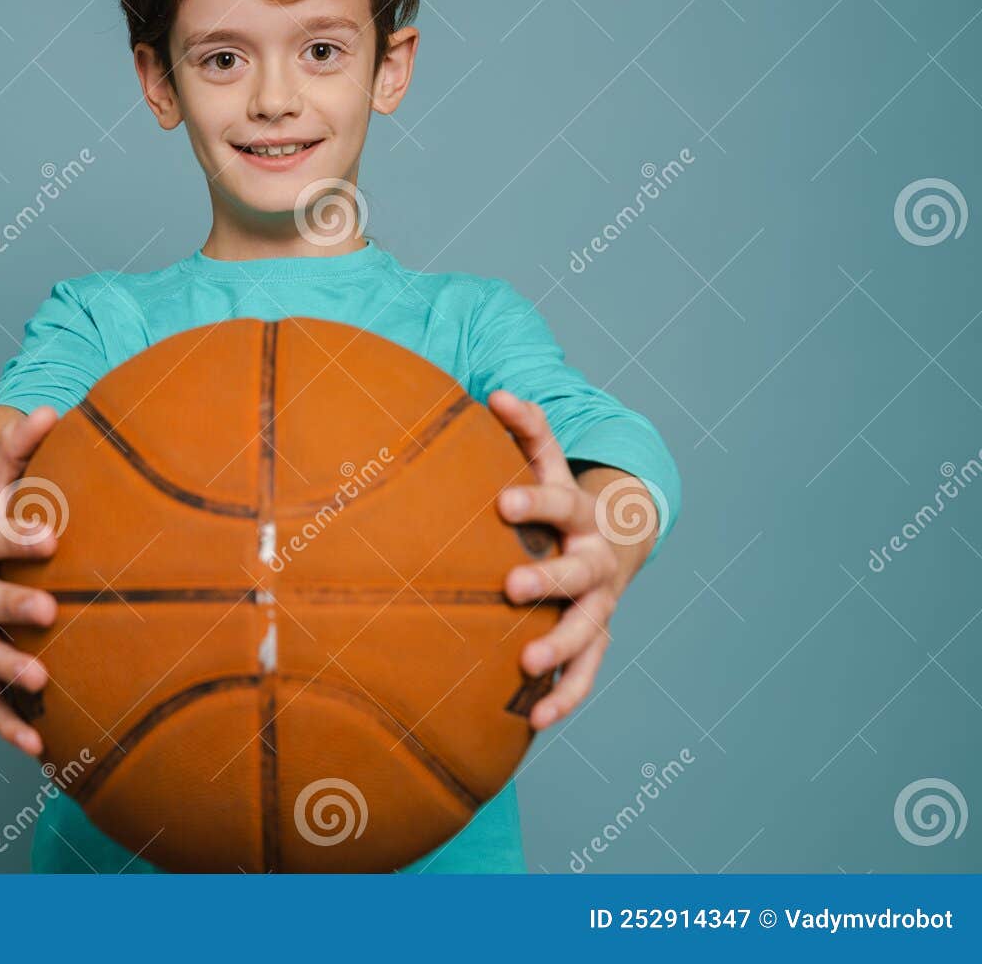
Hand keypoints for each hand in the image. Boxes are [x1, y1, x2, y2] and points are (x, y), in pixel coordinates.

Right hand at [0, 405, 61, 754]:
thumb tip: (48, 409)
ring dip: (5, 667)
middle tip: (48, 610)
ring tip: (41, 678)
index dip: (12, 535)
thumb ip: (22, 446)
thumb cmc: (5, 515)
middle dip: (9, 605)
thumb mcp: (7, 478)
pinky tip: (40, 747)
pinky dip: (7, 724)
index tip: (49, 535)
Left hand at [486, 390, 657, 729]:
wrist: (617, 539)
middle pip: (577, 570)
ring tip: (525, 663)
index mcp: (580, 513)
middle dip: (547, 579)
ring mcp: (599, 604)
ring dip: (559, 645)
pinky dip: (565, 695)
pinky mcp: (595, 639)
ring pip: (587, 628)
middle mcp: (595, 559)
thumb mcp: (547, 464)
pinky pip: (585, 673)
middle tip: (512, 586)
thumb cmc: (560, 501)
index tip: (502, 503)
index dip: (533, 502)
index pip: (559, 501)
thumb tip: (496, 393)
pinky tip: (535, 720)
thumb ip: (526, 431)